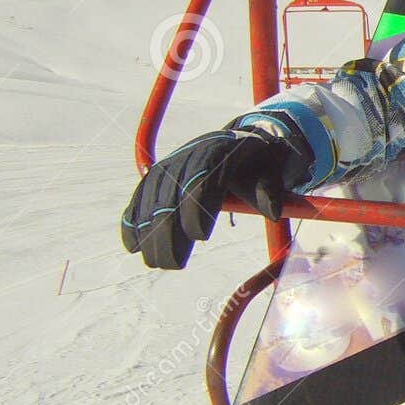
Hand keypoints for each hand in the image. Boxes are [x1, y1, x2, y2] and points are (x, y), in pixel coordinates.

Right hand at [121, 127, 311, 269]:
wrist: (243, 140)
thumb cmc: (260, 161)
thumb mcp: (272, 169)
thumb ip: (269, 188)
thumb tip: (272, 211)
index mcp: (220, 150)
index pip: (203, 179)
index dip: (197, 207)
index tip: (200, 237)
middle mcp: (190, 154)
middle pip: (172, 193)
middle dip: (168, 230)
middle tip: (173, 264)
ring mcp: (171, 164)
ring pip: (152, 197)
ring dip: (149, 231)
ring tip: (155, 261)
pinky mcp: (159, 176)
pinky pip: (141, 196)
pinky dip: (134, 219)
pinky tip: (132, 244)